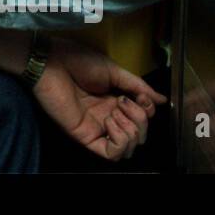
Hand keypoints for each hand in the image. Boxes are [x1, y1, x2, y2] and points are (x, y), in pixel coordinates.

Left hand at [31, 36, 167, 160]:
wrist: (52, 61)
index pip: (143, 119)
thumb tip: (162, 99)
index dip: (148, 110)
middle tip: (124, 101)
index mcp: (115, 101)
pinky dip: (119, 141)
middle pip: (139, 136)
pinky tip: (110, 121)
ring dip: (132, 130)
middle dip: (141, 120)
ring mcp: (97, 128)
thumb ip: (138, 87)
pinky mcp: (85, 136)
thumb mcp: (114, 71)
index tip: (141, 96)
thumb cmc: (78, 60)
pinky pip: (111, 154)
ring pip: (128, 149)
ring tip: (116, 110)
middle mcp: (108, 117)